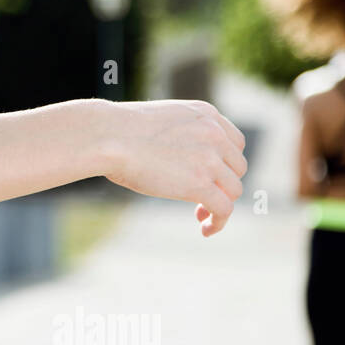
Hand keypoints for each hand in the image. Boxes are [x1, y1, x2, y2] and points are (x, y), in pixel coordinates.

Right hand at [101, 99, 246, 236]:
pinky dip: (219, 222)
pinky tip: (205, 230)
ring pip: (234, 189)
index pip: (234, 143)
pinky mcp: (200, 183)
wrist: (107, 136)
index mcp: (205, 115)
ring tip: (200, 215)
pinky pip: (224, 208)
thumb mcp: (160, 124)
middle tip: (201, 199)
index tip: (210, 177)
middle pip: (237, 167)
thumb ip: (178, 136)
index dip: (225, 164)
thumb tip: (174, 161)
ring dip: (220, 204)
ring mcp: (210, 158)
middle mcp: (214, 134)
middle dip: (222, 184)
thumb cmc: (117, 131)